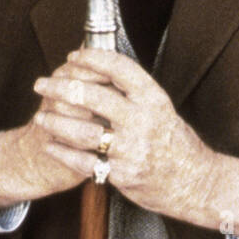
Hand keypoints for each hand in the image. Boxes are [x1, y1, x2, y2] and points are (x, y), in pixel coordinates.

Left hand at [0, 49, 238, 233]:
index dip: (92, 58)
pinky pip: (84, 162)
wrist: (197, 183)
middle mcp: (142, 120)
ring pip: (82, 131)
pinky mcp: (122, 175)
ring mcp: (131, 149)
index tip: (73, 56)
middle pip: (92, 97)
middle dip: (61, 88)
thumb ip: (135, 93)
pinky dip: (63, 153)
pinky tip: (51, 146)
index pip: (118, 68)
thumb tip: (103, 69)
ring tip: (40, 117)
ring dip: (55, 123)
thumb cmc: (178, 143)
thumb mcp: (163, 109)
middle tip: (42, 84)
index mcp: (154, 99)